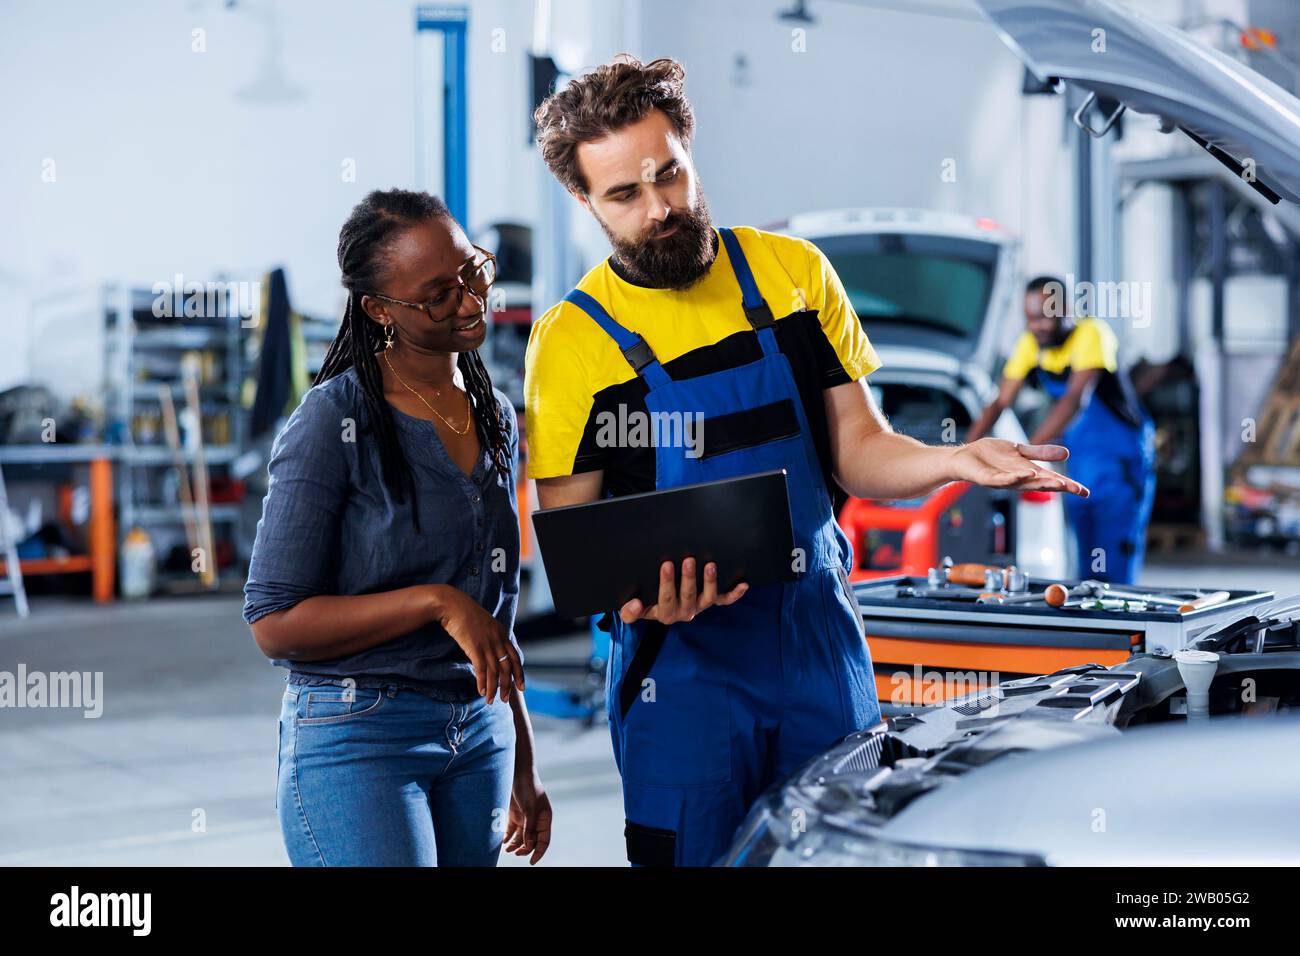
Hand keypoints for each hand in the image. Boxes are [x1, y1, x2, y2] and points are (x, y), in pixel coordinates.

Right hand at [430, 585, 524, 703]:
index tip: (521, 687)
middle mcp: (498, 639)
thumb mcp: (484, 624)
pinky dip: (482, 683)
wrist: (452, 605)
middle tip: (505, 699)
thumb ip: (491, 636)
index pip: (515, 657)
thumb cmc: (465, 614)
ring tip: (490, 701)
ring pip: (495, 672)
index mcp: (502, 633)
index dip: (519, 674)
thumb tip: (491, 650)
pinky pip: (482, 670)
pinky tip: (481, 692)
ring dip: (493, 689)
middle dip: (507, 685)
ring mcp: (487, 644)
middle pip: (507, 668)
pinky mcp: (474, 647)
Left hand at [505, 770, 551, 864]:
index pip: (544, 840)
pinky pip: (511, 830)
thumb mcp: (530, 808)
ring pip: (521, 837)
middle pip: (532, 840)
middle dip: (524, 849)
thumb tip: (529, 845)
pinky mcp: (514, 814)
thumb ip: (530, 827)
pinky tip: (501, 842)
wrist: (516, 771)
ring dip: (515, 844)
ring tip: (507, 849)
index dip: (539, 852)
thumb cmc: (527, 787)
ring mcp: (525, 817)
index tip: (532, 862)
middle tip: (515, 853)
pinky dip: (507, 837)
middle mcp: (536, 820)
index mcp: (545, 818)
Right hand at [618, 557, 748, 624]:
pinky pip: (724, 600)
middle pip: (688, 596)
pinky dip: (734, 593)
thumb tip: (634, 604)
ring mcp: (699, 606)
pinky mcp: (710, 601)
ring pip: (708, 597)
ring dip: (711, 582)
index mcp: (665, 614)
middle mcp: (684, 612)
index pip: (666, 600)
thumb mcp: (632, 608)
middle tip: (689, 560)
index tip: (666, 565)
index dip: (667, 584)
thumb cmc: (642, 601)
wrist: (654, 606)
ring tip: (710, 565)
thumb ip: (629, 611)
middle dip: (689, 578)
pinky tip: (743, 584)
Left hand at [948, 439, 1088, 496]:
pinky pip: (1002, 480)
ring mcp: (1002, 481)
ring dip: (1040, 483)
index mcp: (1026, 473)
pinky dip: (1015, 478)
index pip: (1050, 481)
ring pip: (1024, 484)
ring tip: (1058, 482)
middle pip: (1041, 485)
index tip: (1085, 492)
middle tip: (1077, 489)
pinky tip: (1027, 473)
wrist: (963, 457)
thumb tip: (1067, 454)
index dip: (1067, 486)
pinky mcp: (987, 479)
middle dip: (1058, 487)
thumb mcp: (1020, 451)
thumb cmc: (990, 456)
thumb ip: (1040, 453)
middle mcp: (1017, 480)